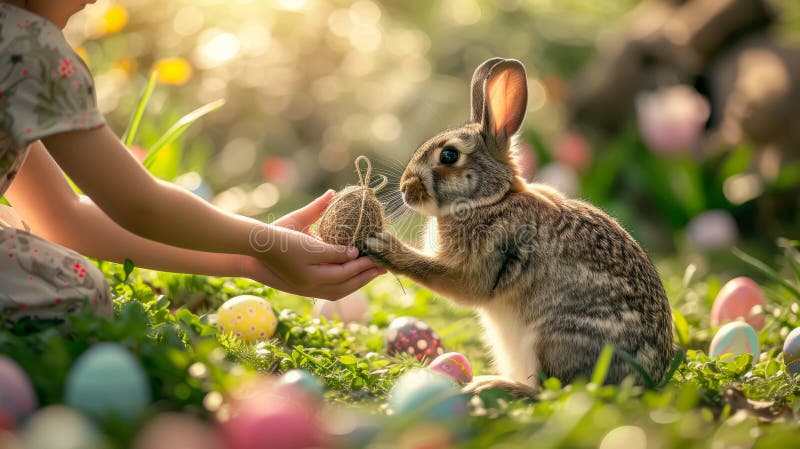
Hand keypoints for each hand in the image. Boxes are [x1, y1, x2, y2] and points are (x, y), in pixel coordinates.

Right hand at [246, 191, 384, 299]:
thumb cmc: (275, 234)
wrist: (254, 251)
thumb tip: (331, 194)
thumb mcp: (296, 221)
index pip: (341, 267)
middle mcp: (309, 284)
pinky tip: (354, 279)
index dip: (358, 261)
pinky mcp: (305, 289)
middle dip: (364, 275)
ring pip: (339, 291)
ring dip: (358, 283)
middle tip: (383, 267)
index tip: (371, 253)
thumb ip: (316, 210)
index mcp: (308, 270)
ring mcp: (307, 289)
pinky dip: (346, 287)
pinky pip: (331, 293)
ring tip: (372, 273)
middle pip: (344, 284)